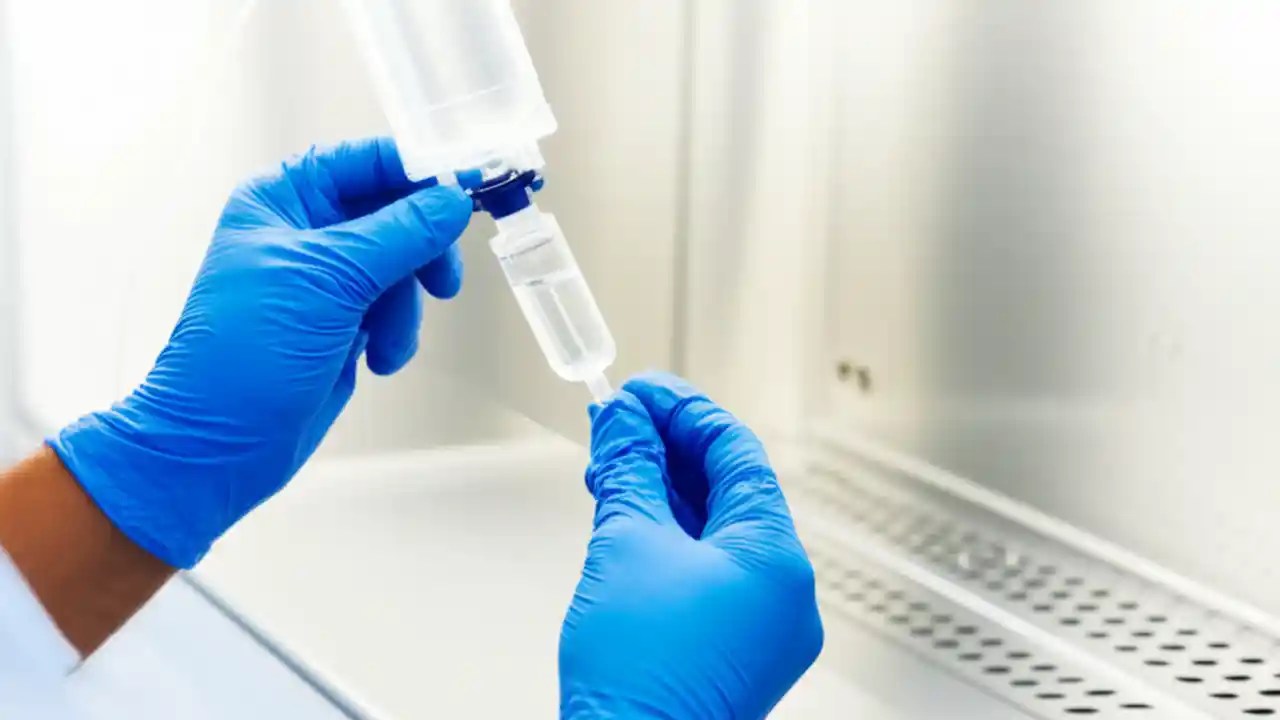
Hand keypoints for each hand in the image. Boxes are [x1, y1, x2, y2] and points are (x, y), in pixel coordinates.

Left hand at [48, 138, 472, 567]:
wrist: (221, 444)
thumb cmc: (248, 351)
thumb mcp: (330, 279)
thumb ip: (401, 233)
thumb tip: (454, 199)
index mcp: (283, 200)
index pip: (365, 163)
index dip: (418, 173)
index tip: (469, 188)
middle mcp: (304, 233)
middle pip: (396, 216)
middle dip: (420, 255)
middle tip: (443, 284)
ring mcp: (324, 282)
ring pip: (402, 268)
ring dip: (404, 310)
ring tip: (385, 346)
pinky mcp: (341, 324)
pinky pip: (394, 311)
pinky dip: (396, 336)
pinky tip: (375, 363)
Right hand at [560, 373, 823, 718]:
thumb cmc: (639, 682)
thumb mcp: (626, 547)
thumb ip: (630, 472)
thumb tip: (624, 424)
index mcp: (777, 560)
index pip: (737, 454)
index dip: (683, 413)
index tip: (641, 392)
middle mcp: (785, 594)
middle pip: (730, 490)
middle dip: (668, 450)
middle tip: (621, 423)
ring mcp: (763, 626)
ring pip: (716, 532)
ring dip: (664, 492)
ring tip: (614, 465)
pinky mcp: (735, 649)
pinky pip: (710, 571)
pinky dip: (670, 538)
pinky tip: (630, 515)